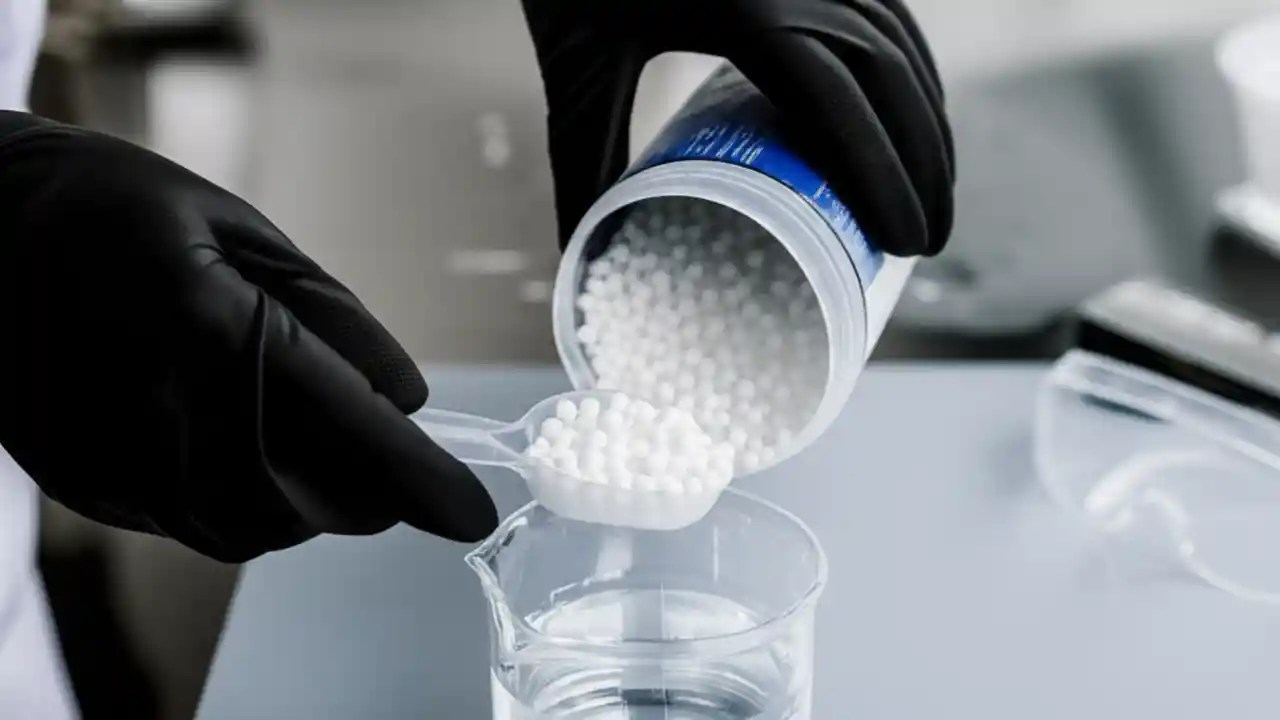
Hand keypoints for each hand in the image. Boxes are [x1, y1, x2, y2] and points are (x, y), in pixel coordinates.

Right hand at [0, 112, 496, 561]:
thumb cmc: (120, 207)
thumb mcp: (241, 230)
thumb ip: (331, 317)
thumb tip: (405, 399)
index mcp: (203, 320)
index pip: (340, 421)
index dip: (416, 476)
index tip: (468, 512)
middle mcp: (152, 403)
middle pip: (298, 501)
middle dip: (366, 496)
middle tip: (398, 470)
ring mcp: (106, 454)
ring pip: (245, 531)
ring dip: (309, 508)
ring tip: (321, 450)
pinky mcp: (79, 481)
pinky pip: (190, 525)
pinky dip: (246, 506)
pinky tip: (248, 448)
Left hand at [522, 0, 954, 255]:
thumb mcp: (576, 73)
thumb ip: (580, 162)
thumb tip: (586, 255)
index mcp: (739, 8)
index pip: (837, 102)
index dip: (882, 178)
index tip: (905, 243)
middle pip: (888, 77)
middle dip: (923, 165)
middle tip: (930, 241)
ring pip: (898, 41)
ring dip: (930, 121)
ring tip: (935, 196)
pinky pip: (886, 11)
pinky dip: (913, 69)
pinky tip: (919, 118)